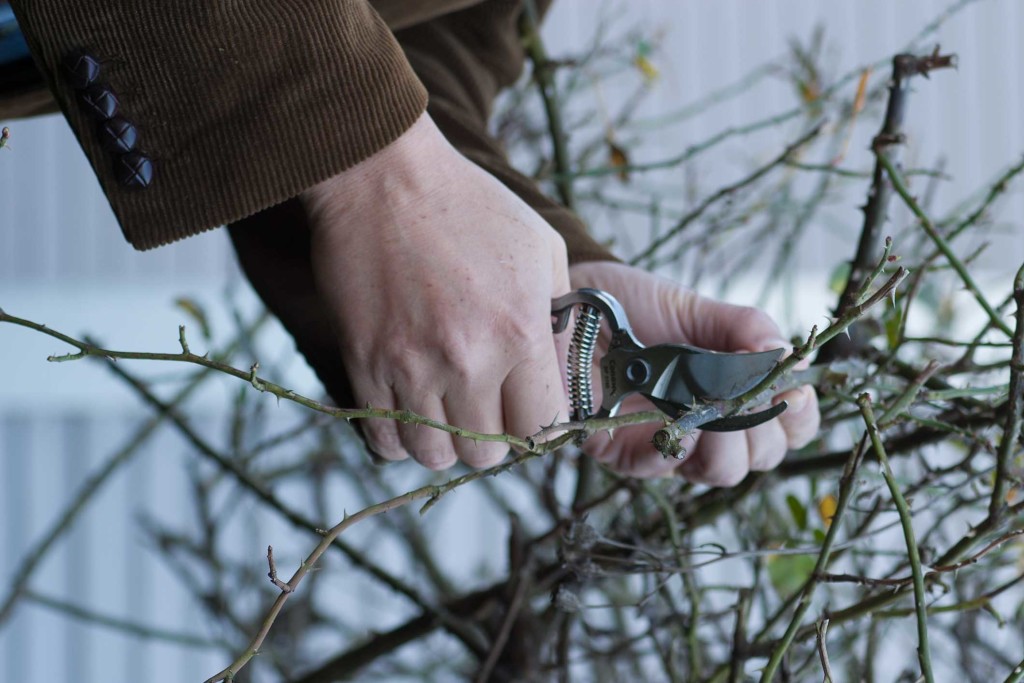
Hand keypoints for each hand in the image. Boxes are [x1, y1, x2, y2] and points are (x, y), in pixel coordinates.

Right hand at [303, 113, 570, 469]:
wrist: (381, 175)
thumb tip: (564, 371)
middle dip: (493, 440)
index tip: (528, 409)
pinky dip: (399, 438)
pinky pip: (383, 439)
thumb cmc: (468, 206)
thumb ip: (562, 317)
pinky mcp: (365, 363)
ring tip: (446, 410)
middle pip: (488, 454)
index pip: (542, 428)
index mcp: (520, 332)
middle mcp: (468, 360)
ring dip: (445, 442)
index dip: (539, 426)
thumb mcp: (541, 248)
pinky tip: (409, 412)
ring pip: (434, 455)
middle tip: (486, 408)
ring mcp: (411, 366)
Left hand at [568, 261, 819, 482]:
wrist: (571, 305)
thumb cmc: (633, 307)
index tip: (792, 389)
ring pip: (722, 472)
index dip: (799, 415)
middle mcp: (707, 427)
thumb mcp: (695, 309)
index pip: (787, 426)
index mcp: (732, 394)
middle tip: (748, 397)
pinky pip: (663, 467)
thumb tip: (786, 353)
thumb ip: (744, 328)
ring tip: (716, 408)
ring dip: (730, 443)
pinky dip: (680, 446)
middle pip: (762, 456)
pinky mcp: (624, 453)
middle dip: (765, 429)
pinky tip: (681, 421)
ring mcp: (668, 444)